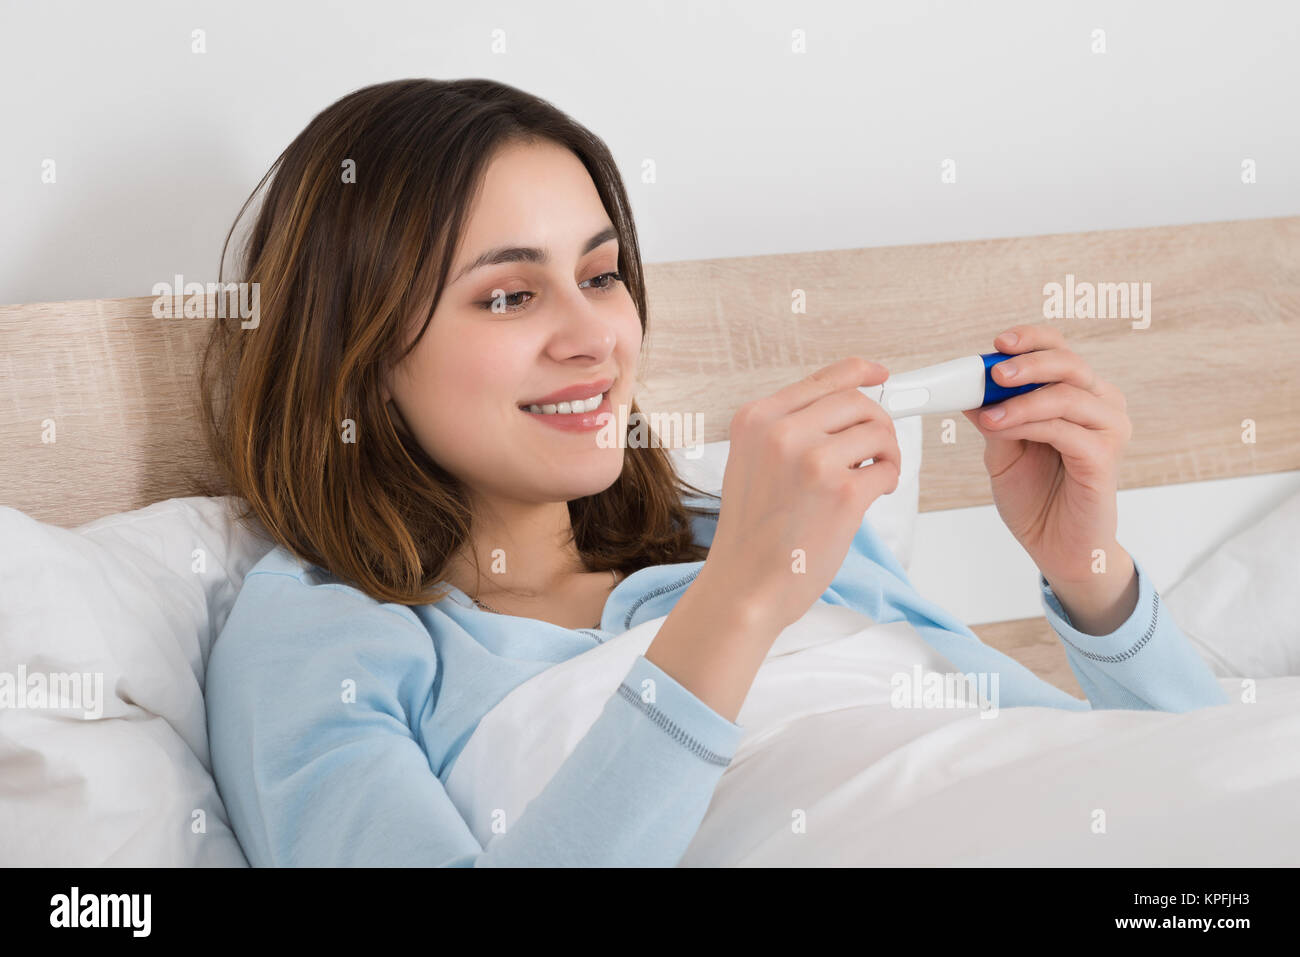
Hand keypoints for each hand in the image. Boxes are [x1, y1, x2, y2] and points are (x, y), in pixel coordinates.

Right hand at [708, 357, 899, 633]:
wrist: (745, 586)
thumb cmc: (752, 533)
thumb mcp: (752, 462)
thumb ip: (788, 429)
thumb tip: (845, 406)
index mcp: (756, 418)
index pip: (824, 378)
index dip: (861, 373)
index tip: (880, 375)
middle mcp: (782, 432)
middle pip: (858, 402)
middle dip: (877, 425)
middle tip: (875, 452)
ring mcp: (813, 460)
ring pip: (879, 432)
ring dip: (886, 454)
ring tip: (870, 479)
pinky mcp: (843, 492)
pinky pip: (888, 468)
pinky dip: (887, 481)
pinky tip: (869, 497)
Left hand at [961, 324, 1137, 631]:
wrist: (1056, 547)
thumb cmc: (1035, 496)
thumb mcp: (1003, 448)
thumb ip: (994, 415)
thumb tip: (967, 387)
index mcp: (1079, 395)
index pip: (1060, 351)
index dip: (1031, 340)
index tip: (997, 343)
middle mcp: (1102, 405)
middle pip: (1069, 364)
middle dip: (1027, 364)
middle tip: (993, 373)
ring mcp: (1109, 431)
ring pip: (1066, 395)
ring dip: (1021, 401)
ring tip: (987, 415)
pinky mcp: (1104, 459)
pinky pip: (1065, 430)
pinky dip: (1028, 424)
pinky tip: (1000, 430)